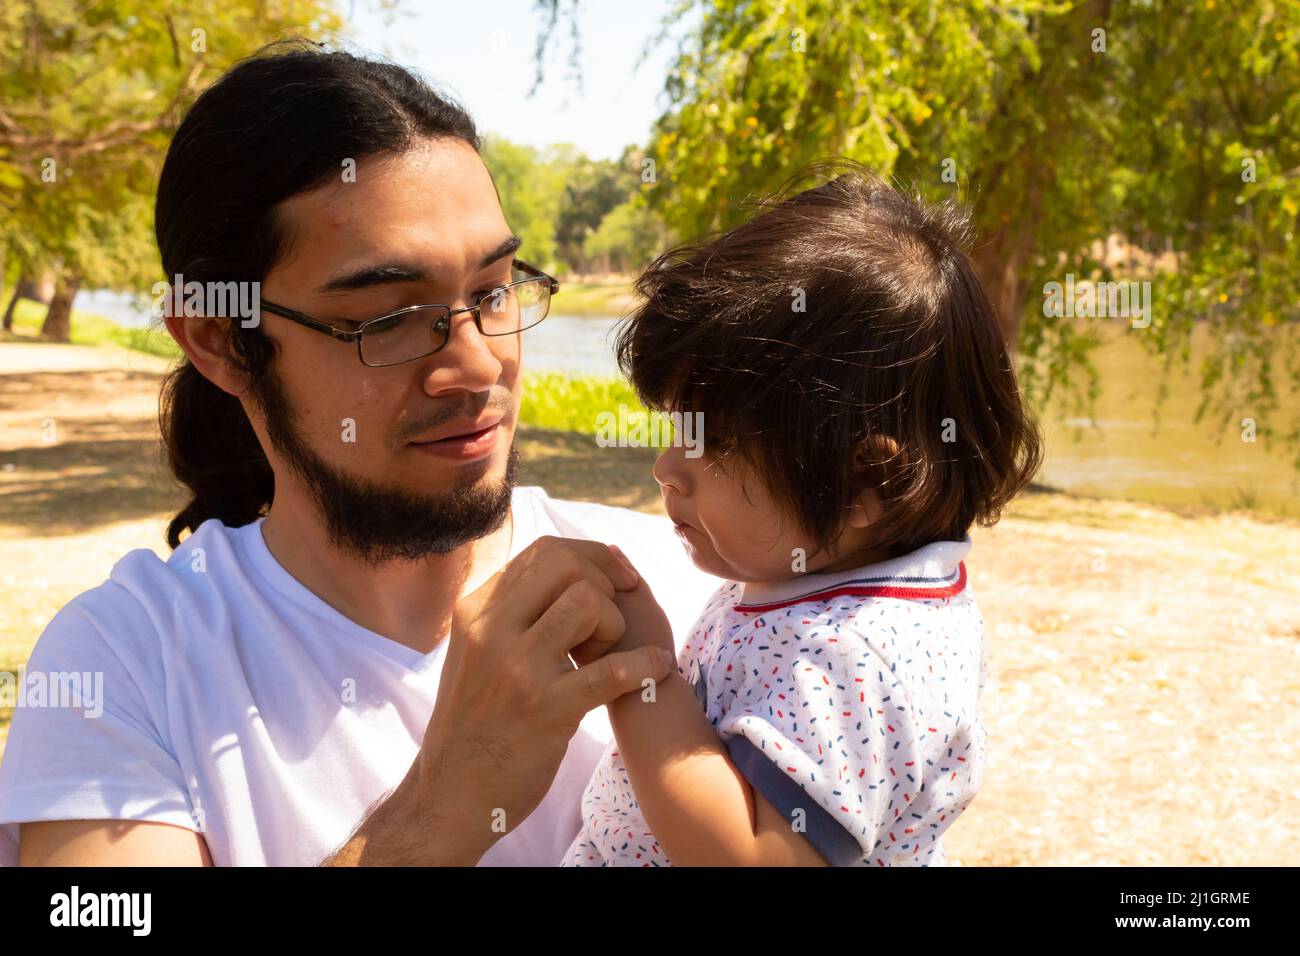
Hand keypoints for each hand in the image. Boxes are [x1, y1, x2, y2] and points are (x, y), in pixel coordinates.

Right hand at [413, 536, 674, 856]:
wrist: (449, 794)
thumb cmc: (474, 721)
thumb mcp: (474, 651)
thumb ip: (509, 610)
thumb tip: (565, 565)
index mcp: (476, 610)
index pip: (544, 551)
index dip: (592, 558)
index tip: (616, 580)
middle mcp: (491, 630)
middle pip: (566, 564)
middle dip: (603, 581)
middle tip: (613, 619)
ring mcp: (517, 669)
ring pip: (587, 603)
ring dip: (614, 623)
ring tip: (611, 653)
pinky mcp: (547, 710)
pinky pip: (612, 671)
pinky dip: (645, 666)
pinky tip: (657, 668)